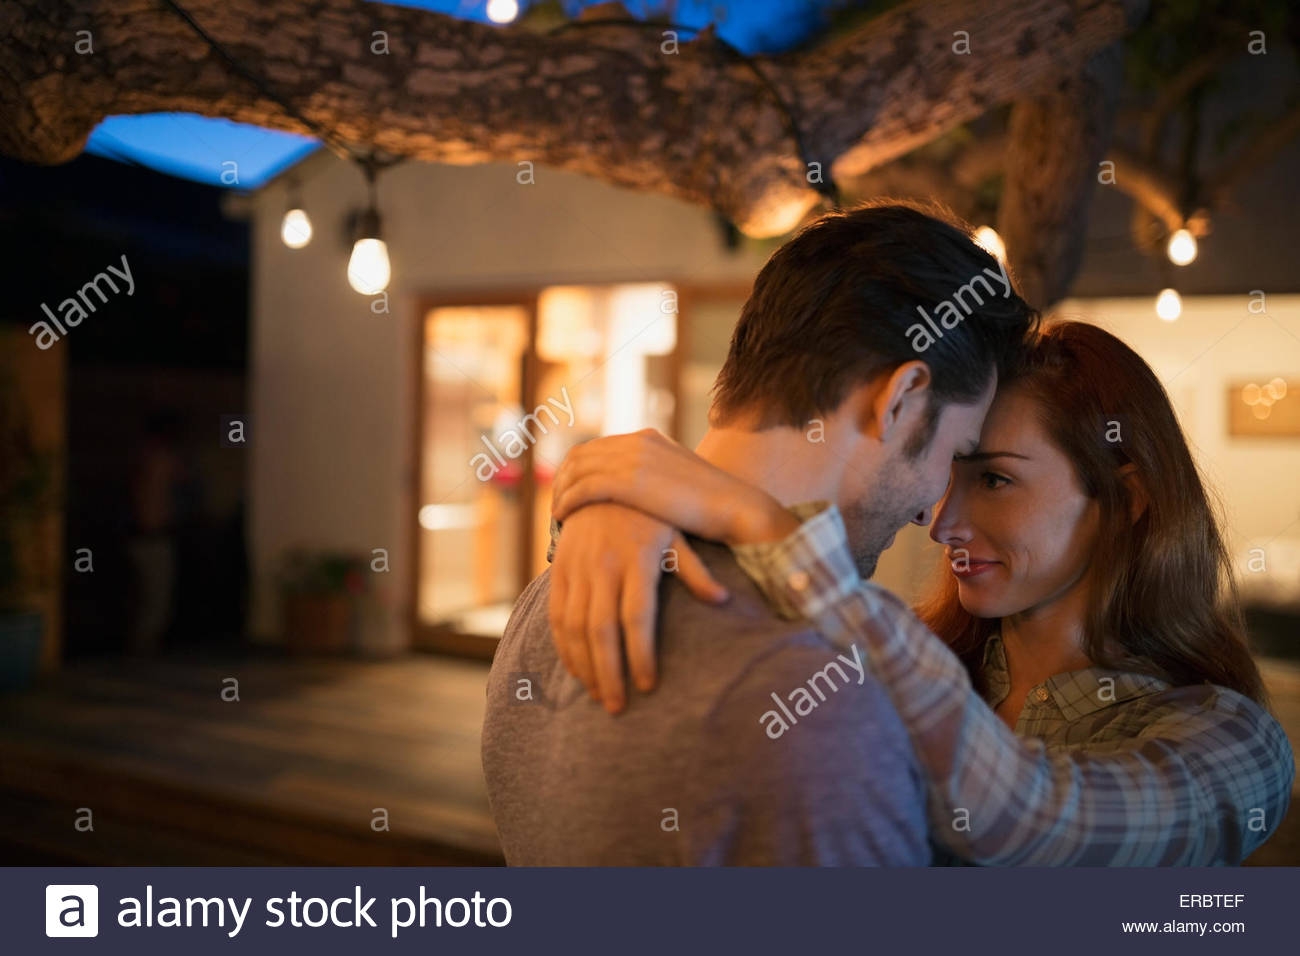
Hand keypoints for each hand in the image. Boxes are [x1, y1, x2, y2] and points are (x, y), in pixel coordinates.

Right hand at [548, 503, 728, 712]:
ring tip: (598, 696)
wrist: (603, 480)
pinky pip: (556, 615)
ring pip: (574, 628)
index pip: (637, 617)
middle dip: (609, 673)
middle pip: (602, 630)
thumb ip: (695, 569)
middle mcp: (604, 565)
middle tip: (618, 708)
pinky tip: (577, 670)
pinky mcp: (560, 570)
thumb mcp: (678, 533)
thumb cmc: (651, 513)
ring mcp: (578, 568)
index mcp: (638, 559)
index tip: (648, 686)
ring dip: (584, 667)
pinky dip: (564, 647)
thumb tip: (722, 599)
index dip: (641, 654)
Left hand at [551, 429, 797, 544]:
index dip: (577, 468)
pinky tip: (562, 517)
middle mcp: (637, 442)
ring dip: (561, 491)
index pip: (598, 446)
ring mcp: (634, 458)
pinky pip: (584, 487)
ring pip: (578, 469)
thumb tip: (642, 493)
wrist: (737, 509)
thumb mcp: (680, 481)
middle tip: (556, 503)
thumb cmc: (714, 506)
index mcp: (648, 438)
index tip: (568, 490)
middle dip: (563, 478)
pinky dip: (568, 501)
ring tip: (556, 514)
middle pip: (582, 454)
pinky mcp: (631, 481)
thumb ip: (657, 479)